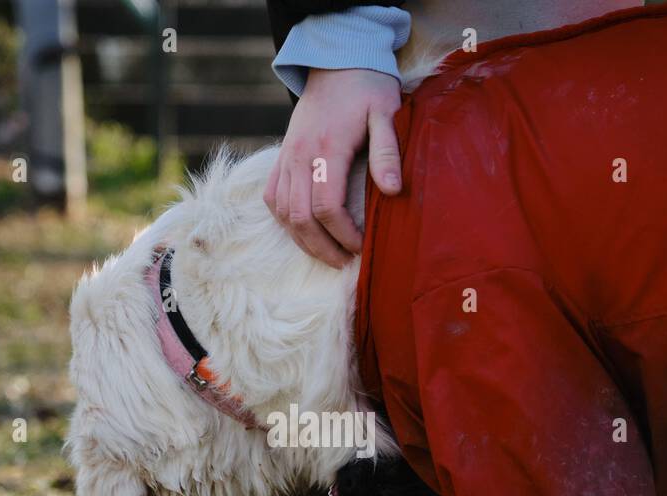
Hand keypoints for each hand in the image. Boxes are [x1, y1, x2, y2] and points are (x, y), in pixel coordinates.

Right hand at [264, 68, 403, 267]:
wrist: (337, 62)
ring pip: (284, 213)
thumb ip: (387, 153)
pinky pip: (273, 199)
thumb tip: (393, 192)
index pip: (327, 207)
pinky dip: (286, 221)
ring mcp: (286, 158)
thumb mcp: (386, 114)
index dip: (344, 234)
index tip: (363, 246)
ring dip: (305, 240)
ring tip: (330, 254)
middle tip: (346, 262)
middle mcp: (299, 156)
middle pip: (301, 218)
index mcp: (326, 148)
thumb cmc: (367, 89)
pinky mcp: (281, 158)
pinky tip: (305, 232)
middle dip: (323, 247)